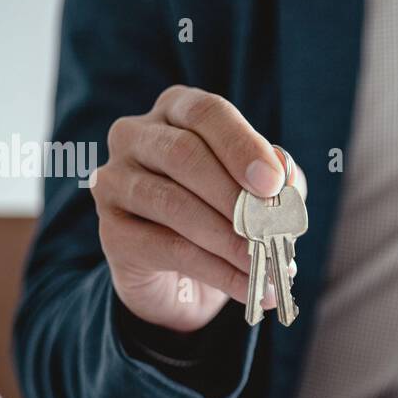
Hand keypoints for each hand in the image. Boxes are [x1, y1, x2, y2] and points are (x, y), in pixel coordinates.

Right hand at [92, 85, 307, 332]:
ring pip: (174, 204)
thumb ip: (276, 178)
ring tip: (266, 264)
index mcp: (176, 110)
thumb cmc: (224, 212)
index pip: (206, 113)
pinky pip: (170, 249)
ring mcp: (114, 182)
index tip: (273, 184)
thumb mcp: (258, 190)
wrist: (183, 275)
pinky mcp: (112, 232)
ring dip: (229, 239)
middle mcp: (135, 136)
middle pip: (184, 154)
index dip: (242, 146)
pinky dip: (218, 271)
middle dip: (235, 196)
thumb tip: (286, 181)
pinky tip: (250, 287)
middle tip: (272, 229)